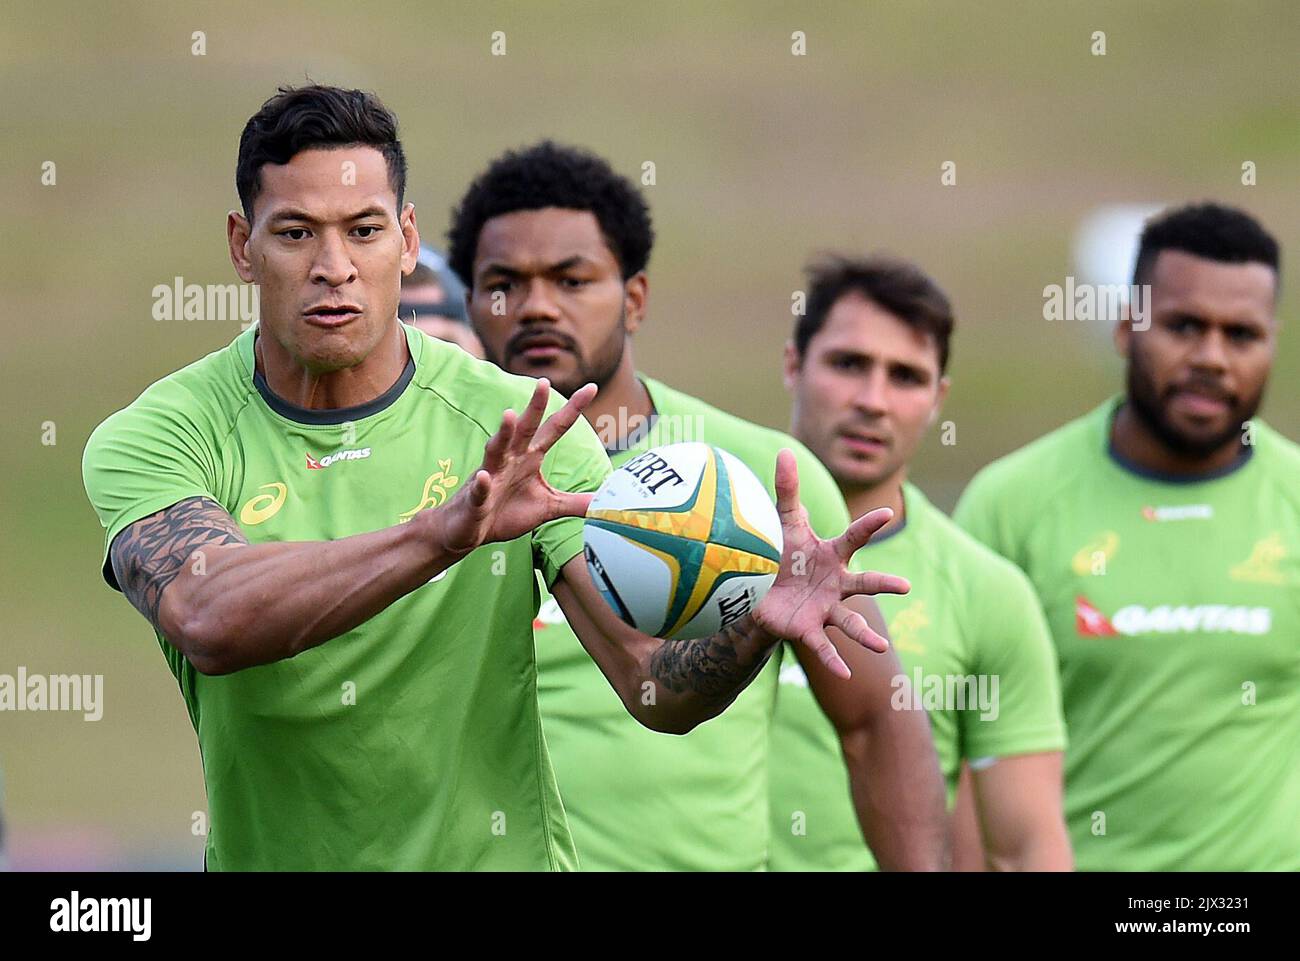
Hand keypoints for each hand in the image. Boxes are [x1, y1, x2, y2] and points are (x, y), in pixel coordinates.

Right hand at [433, 378, 597, 554]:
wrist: (467, 531)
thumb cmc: (505, 513)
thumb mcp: (547, 508)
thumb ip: (574, 502)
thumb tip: (604, 502)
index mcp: (530, 459)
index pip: (554, 429)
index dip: (572, 409)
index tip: (591, 387)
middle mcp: (511, 460)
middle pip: (525, 429)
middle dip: (535, 407)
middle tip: (544, 382)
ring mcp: (491, 477)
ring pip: (497, 450)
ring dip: (503, 433)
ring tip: (510, 415)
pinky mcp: (476, 499)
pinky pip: (479, 489)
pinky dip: (481, 483)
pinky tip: (484, 476)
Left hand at [752, 448, 909, 678]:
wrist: (759, 591)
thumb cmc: (780, 553)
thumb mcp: (782, 523)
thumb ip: (787, 491)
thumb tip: (785, 450)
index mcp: (832, 554)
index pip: (855, 537)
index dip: (870, 525)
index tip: (888, 512)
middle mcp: (836, 583)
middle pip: (864, 582)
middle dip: (884, 584)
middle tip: (905, 586)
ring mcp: (826, 608)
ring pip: (851, 621)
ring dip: (865, 635)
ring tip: (879, 646)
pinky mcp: (810, 629)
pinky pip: (824, 647)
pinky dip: (834, 661)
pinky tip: (846, 674)